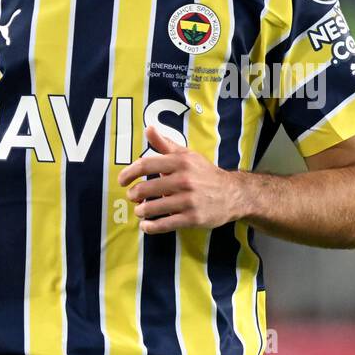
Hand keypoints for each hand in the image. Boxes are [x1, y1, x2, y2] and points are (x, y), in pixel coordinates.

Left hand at [118, 125, 241, 233]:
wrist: (232, 194)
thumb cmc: (204, 173)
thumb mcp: (187, 155)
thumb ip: (165, 144)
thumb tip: (149, 128)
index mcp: (180, 162)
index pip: (146, 164)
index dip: (129, 173)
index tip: (122, 180)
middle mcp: (184, 180)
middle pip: (146, 188)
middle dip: (134, 195)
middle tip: (132, 197)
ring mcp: (189, 200)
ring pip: (153, 208)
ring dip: (141, 211)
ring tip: (140, 211)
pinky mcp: (193, 218)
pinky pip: (165, 224)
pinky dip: (151, 227)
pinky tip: (146, 225)